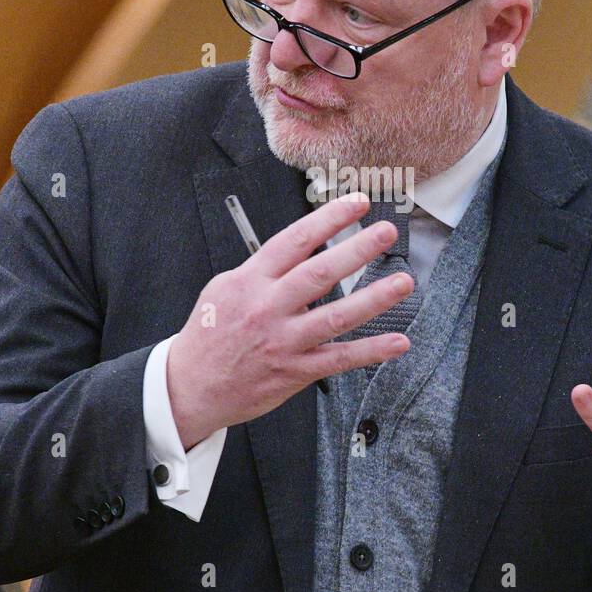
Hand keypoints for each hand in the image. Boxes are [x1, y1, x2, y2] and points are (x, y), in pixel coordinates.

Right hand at [166, 192, 413, 448]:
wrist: (189, 386)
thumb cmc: (209, 333)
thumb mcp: (224, 288)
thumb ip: (263, 269)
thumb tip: (301, 248)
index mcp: (250, 281)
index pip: (295, 241)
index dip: (328, 219)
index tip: (358, 204)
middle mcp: (268, 308)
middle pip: (320, 273)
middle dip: (357, 249)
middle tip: (386, 232)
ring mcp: (284, 341)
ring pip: (336, 317)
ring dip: (374, 298)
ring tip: (403, 281)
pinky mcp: (295, 372)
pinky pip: (340, 359)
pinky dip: (371, 350)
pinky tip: (398, 341)